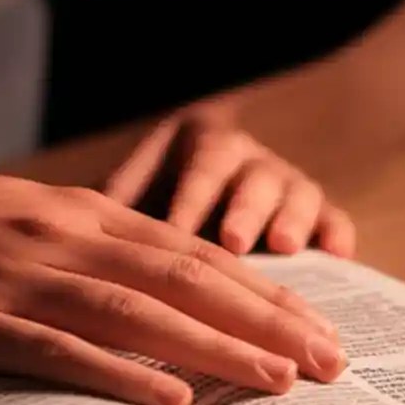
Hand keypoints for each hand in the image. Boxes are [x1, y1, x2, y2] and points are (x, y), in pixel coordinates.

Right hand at [0, 163, 346, 404]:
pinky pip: (59, 350)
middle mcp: (67, 239)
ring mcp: (21, 278)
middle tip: (330, 360)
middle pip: (188, 279)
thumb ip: (102, 249)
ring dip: (217, 345)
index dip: (265, 290)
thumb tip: (177, 294)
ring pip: (140, 312)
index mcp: (85, 215)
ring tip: (281, 379)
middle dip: (267, 320)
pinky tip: (172, 399)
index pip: (196, 254)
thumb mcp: (33, 220)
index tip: (319, 324)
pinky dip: (121, 374)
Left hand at [103, 98, 356, 257]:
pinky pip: (336, 220)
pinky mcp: (320, 213)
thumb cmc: (160, 193)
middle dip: (243, 210)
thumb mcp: (132, 185)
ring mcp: (289, 184)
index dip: (189, 200)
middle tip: (233, 242)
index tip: (174, 233)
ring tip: (285, 247)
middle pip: (250, 179)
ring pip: (297, 194)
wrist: (222, 172)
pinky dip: (336, 237)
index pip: (196, 167)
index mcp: (202, 144)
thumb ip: (112, 204)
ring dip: (291, 218)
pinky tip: (336, 260)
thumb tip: (68, 236)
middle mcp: (250, 160)